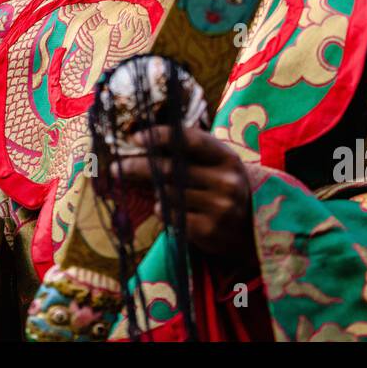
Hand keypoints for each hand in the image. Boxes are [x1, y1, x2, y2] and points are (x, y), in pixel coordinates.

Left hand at [112, 126, 254, 259]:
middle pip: (171, 170)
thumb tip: (142, 139)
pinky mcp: (209, 231)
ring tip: (158, 193)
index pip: (191, 140)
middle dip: (138, 167)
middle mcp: (226, 181)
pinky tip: (169, 211)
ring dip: (155, 193)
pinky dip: (163, 212)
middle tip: (115, 168)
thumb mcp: (217, 164)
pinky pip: (171, 217)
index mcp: (227, 158)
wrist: (251, 229)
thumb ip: (189, 152)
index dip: (161, 136)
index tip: (135, 138)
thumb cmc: (223, 187)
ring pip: (168, 195)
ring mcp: (220, 208)